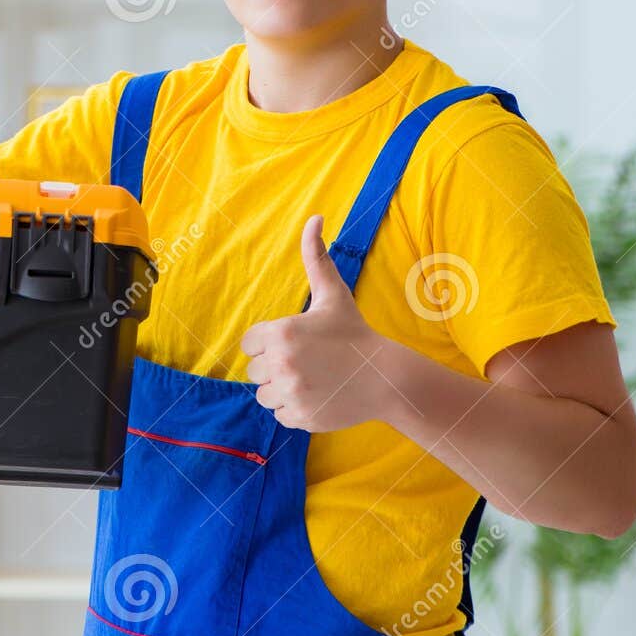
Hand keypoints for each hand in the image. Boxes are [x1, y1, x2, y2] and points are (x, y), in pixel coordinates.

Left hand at [241, 215, 397, 431]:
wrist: (385, 377)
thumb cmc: (353, 333)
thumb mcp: (332, 293)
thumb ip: (316, 257)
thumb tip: (315, 218)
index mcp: (282, 333)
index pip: (250, 343)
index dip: (269, 342)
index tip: (295, 341)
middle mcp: (281, 364)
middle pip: (255, 370)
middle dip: (275, 365)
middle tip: (308, 361)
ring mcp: (291, 393)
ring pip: (264, 394)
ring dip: (281, 388)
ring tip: (311, 378)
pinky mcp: (300, 417)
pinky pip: (279, 414)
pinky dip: (294, 407)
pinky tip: (317, 394)